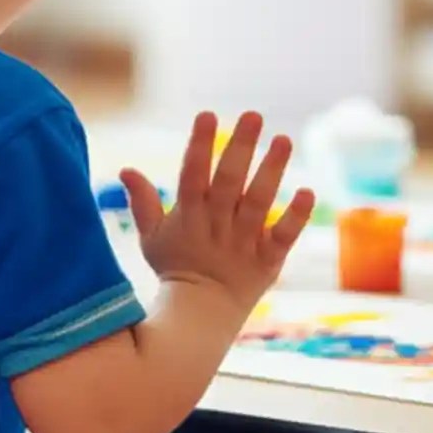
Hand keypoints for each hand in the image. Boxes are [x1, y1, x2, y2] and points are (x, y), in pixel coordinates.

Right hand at [121, 111, 314, 311]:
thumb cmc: (175, 269)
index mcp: (189, 216)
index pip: (193, 175)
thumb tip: (126, 169)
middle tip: (253, 115)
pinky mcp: (268, 260)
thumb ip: (142, 202)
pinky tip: (307, 191)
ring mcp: (244, 242)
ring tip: (283, 139)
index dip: (199, 145)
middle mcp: (217, 225)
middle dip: (240, 147)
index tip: (207, 115)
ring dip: (271, 170)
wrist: (199, 317)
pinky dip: (296, 216)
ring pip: (259, 202)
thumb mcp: (151, 237)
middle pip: (229, 182)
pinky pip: (283, 236)